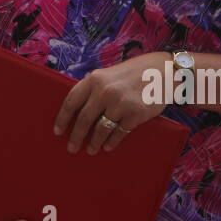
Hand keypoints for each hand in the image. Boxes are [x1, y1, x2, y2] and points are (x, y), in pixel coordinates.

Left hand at [54, 53, 168, 154]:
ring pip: (101, 129)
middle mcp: (105, 91)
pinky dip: (111, 142)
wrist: (163, 71)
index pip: (71, 101)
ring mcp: (120, 103)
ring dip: (94, 142)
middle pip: (84, 119)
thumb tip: (77, 109)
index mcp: (95, 79)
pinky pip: (119, 133)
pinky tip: (107, 146)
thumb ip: (94, 88)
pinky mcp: (135, 114)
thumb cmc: (133, 73)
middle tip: (71, 147)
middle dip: (76, 136)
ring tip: (91, 150)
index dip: (62, 118)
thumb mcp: (108, 74)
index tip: (57, 131)